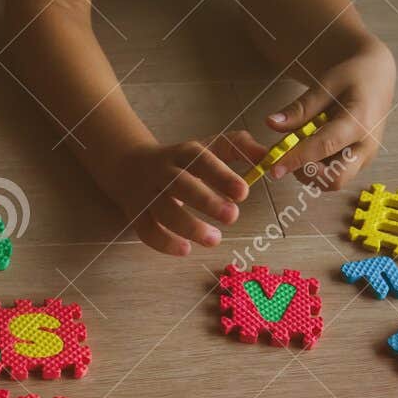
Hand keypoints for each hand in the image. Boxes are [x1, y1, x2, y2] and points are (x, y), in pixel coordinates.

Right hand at [98, 131, 269, 256]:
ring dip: (189, 226)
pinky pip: (146, 230)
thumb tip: (267, 158)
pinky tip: (185, 250)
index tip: (243, 192)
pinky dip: (163, 242)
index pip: (202, 160)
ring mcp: (147, 193)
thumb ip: (239, 147)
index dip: (221, 176)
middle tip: (232, 216)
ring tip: (214, 239)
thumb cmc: (181, 161)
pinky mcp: (136, 213)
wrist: (131, 165)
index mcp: (184, 152)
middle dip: (207, 201)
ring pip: (163, 210)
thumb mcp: (208, 147)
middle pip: (181, 184)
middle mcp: (163, 171)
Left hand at [267, 40, 394, 191]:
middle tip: (287, 157)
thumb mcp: (325, 85)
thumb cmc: (352, 76)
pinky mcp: (359, 161)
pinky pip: (335, 174)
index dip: (297, 160)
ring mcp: (365, 156)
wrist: (375, 75)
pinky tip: (307, 150)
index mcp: (360, 122)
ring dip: (309, 173)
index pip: (325, 147)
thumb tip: (271, 123)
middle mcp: (367, 146)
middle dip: (307, 174)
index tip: (273, 168)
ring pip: (333, 181)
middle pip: (335, 179)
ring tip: (297, 148)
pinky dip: (316, 170)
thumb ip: (300, 108)